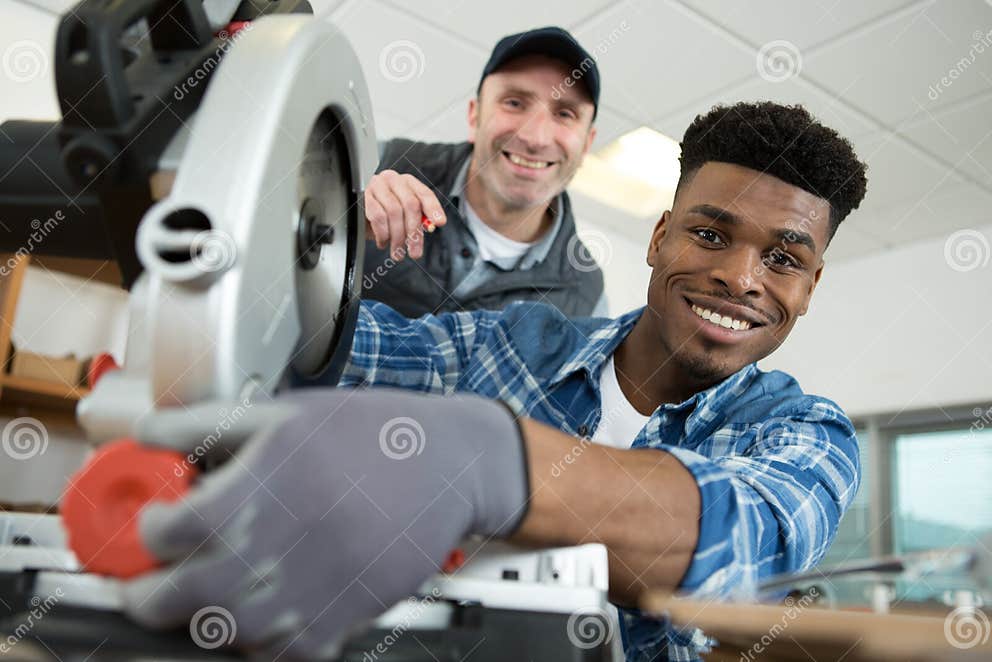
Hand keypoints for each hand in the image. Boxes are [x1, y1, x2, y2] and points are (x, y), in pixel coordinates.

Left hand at [120, 388, 527, 659]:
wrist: (448, 462)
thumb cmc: (372, 432)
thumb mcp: (286, 411)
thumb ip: (208, 423)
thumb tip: (149, 430)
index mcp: (264, 483)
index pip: (171, 532)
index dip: (149, 533)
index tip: (154, 529)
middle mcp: (285, 539)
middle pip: (186, 595)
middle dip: (150, 597)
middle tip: (148, 587)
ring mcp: (318, 584)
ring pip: (230, 634)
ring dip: (205, 621)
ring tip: (206, 600)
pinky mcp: (349, 613)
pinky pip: (286, 654)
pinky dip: (261, 646)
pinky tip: (259, 619)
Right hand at [363, 170, 446, 259]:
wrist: (360, 213)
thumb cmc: (385, 212)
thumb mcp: (405, 214)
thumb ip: (419, 218)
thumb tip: (431, 226)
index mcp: (408, 183)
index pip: (425, 193)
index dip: (434, 209)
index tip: (440, 222)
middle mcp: (394, 180)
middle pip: (410, 204)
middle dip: (414, 232)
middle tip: (414, 251)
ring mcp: (378, 186)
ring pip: (394, 212)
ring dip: (397, 237)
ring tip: (398, 251)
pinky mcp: (364, 197)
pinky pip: (378, 217)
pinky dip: (383, 234)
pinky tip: (384, 242)